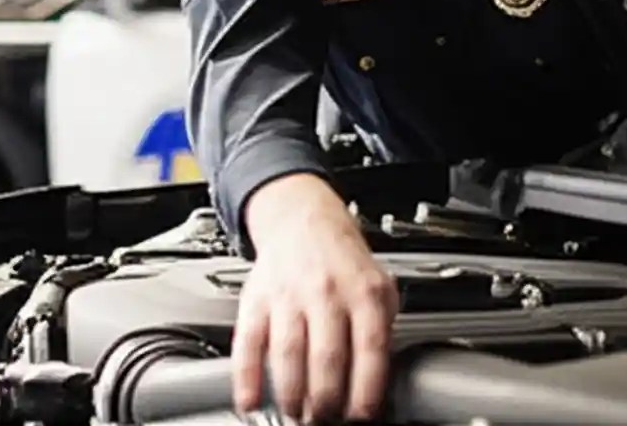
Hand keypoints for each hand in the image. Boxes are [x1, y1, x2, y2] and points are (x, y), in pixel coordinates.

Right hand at [234, 174, 399, 421]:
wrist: (303, 221)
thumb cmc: (343, 262)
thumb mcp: (378, 287)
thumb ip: (380, 331)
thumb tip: (376, 386)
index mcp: (363, 293)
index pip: (370, 350)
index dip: (365, 390)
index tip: (360, 415)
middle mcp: (325, 292)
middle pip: (326, 358)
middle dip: (325, 402)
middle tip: (324, 420)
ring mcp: (288, 295)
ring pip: (288, 354)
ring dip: (291, 395)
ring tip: (295, 415)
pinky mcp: (256, 299)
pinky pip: (248, 343)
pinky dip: (246, 377)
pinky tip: (250, 400)